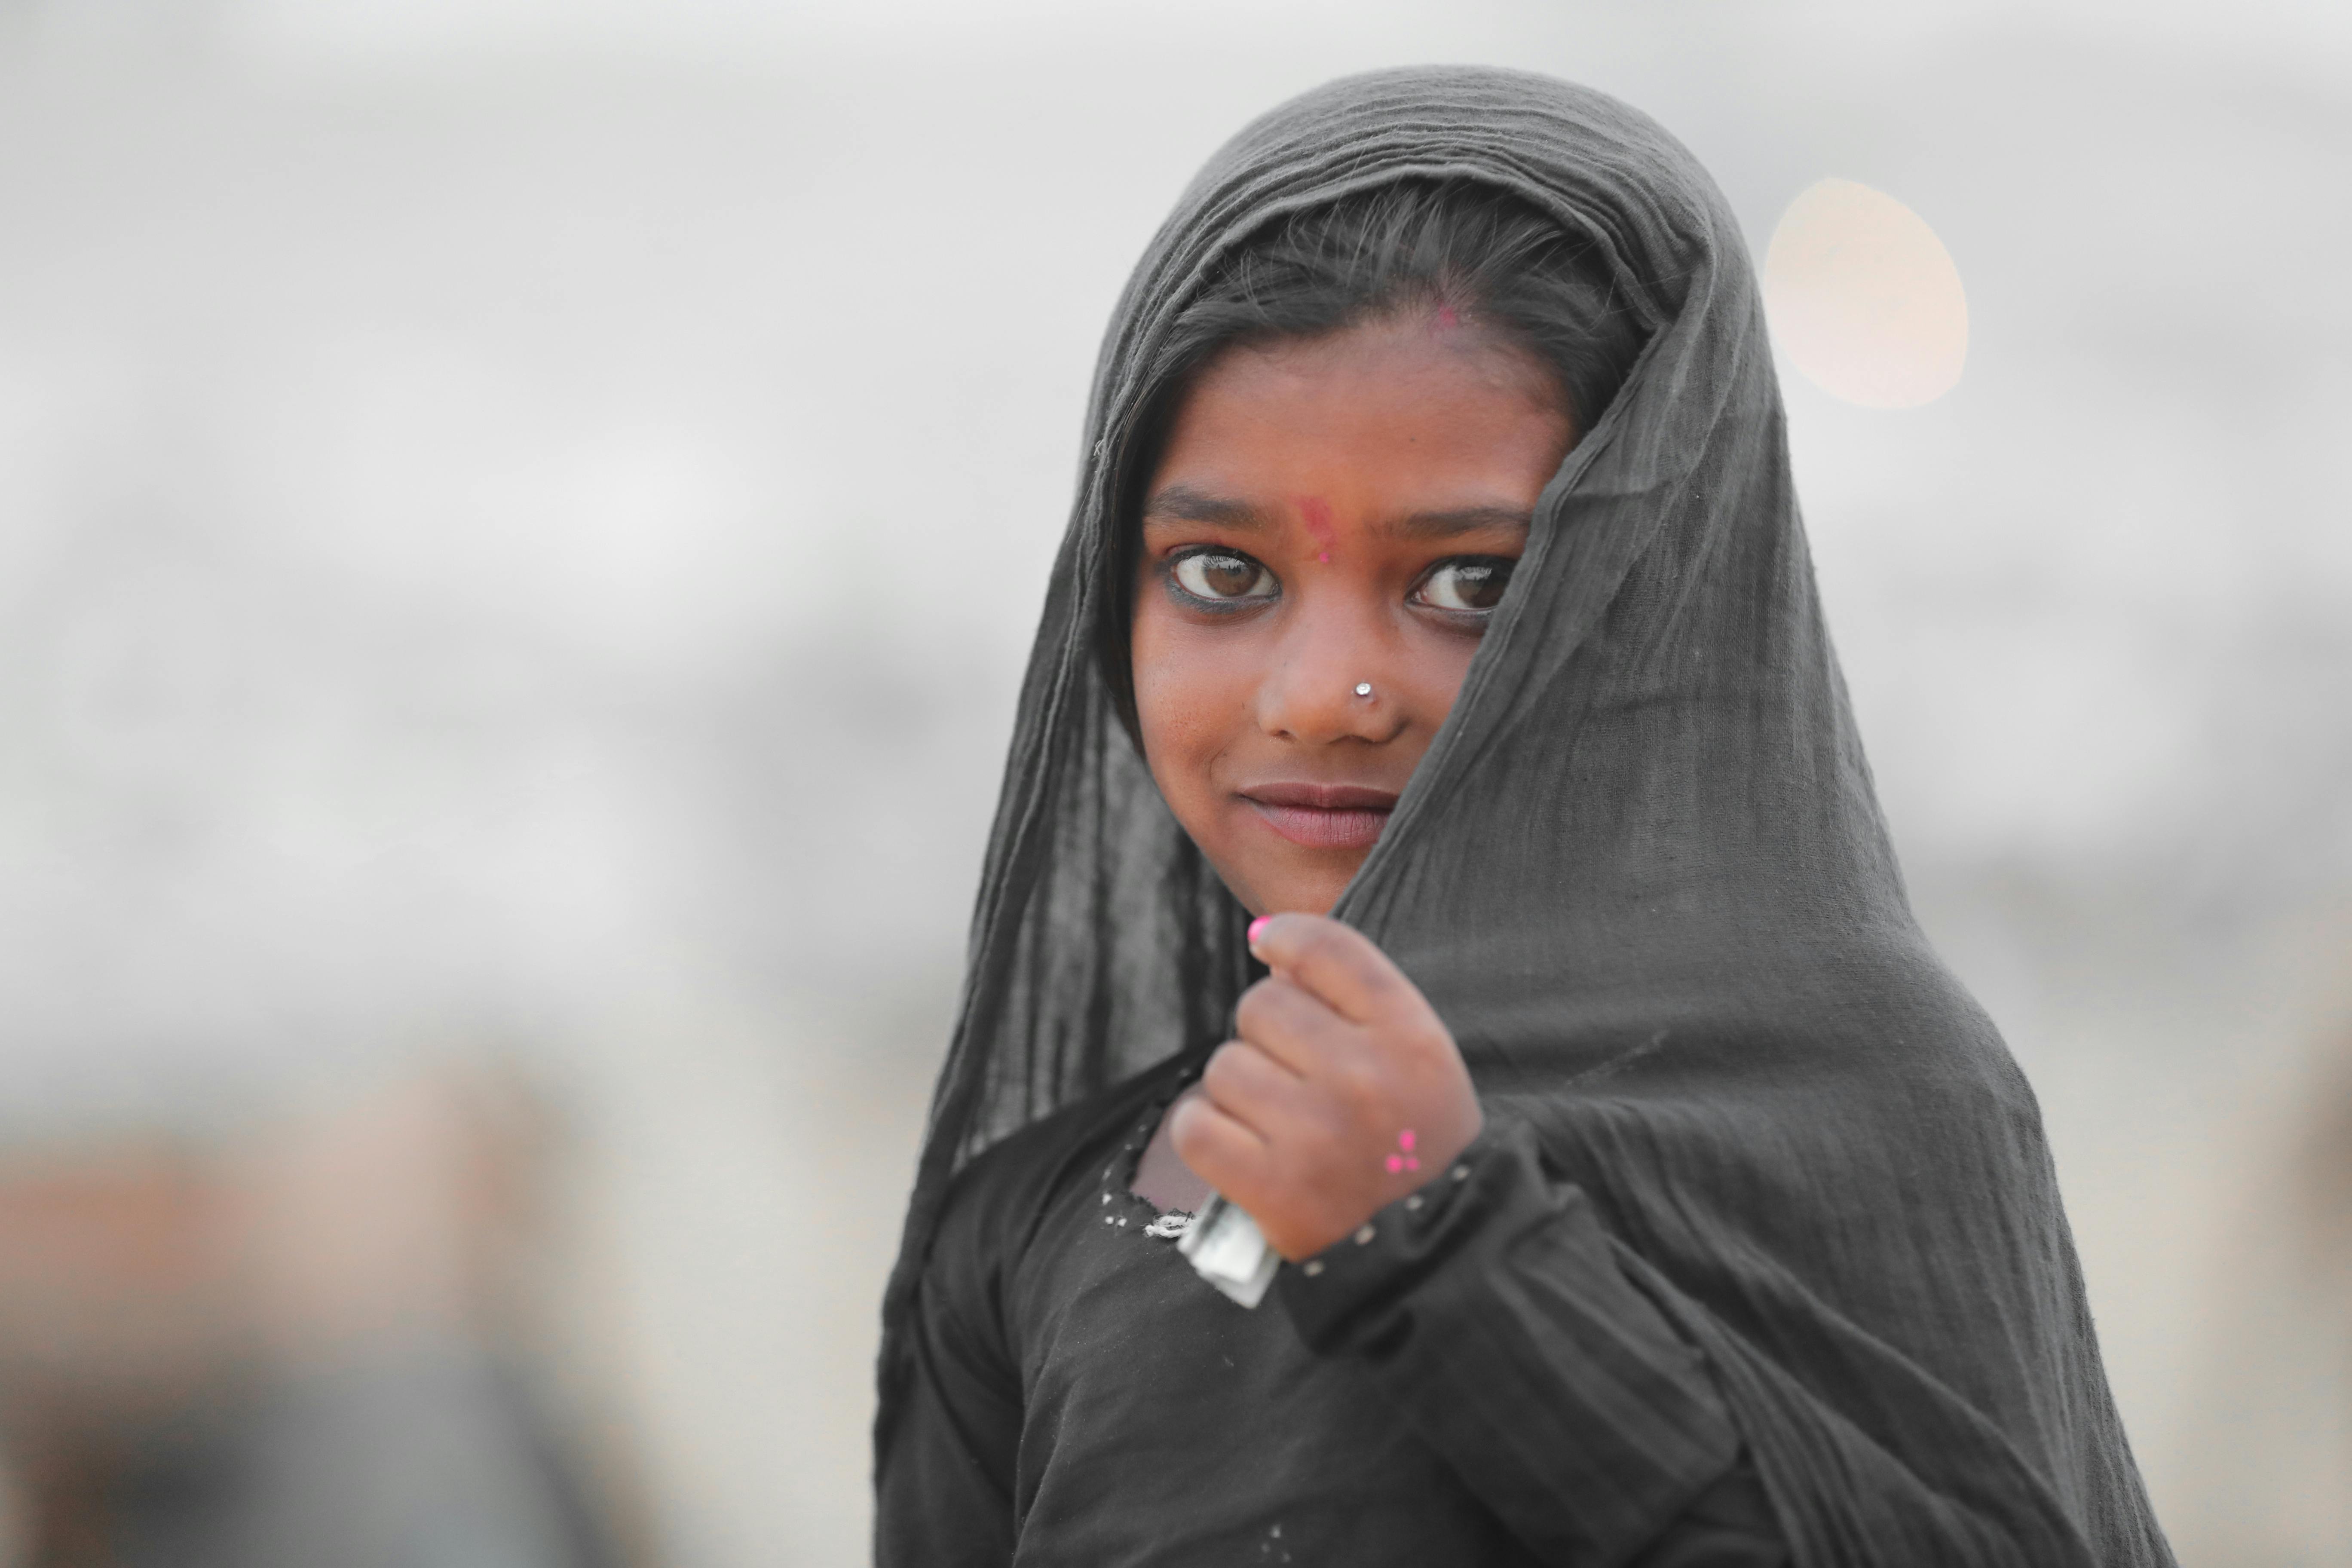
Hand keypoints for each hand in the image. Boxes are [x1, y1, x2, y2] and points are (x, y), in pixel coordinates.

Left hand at [1169, 913, 1481, 1259]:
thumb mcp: (1419, 1060)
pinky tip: (1238, 1149)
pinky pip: (1195, 1127)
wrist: (1437, 1256)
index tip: (1267, 944)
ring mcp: (1316, 1133)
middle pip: (1260, 1006)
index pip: (1327, 948)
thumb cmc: (1415, 1147)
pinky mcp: (1273, 1188)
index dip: (1285, 936)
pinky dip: (1206, 1135)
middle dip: (1265, 1036)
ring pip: (1224, 1067)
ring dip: (1237, 1091)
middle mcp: (1365, 1077)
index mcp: (1412, 1037)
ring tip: (1277, 1125)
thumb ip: (1357, 998)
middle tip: (1295, 1079)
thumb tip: (1266, 943)